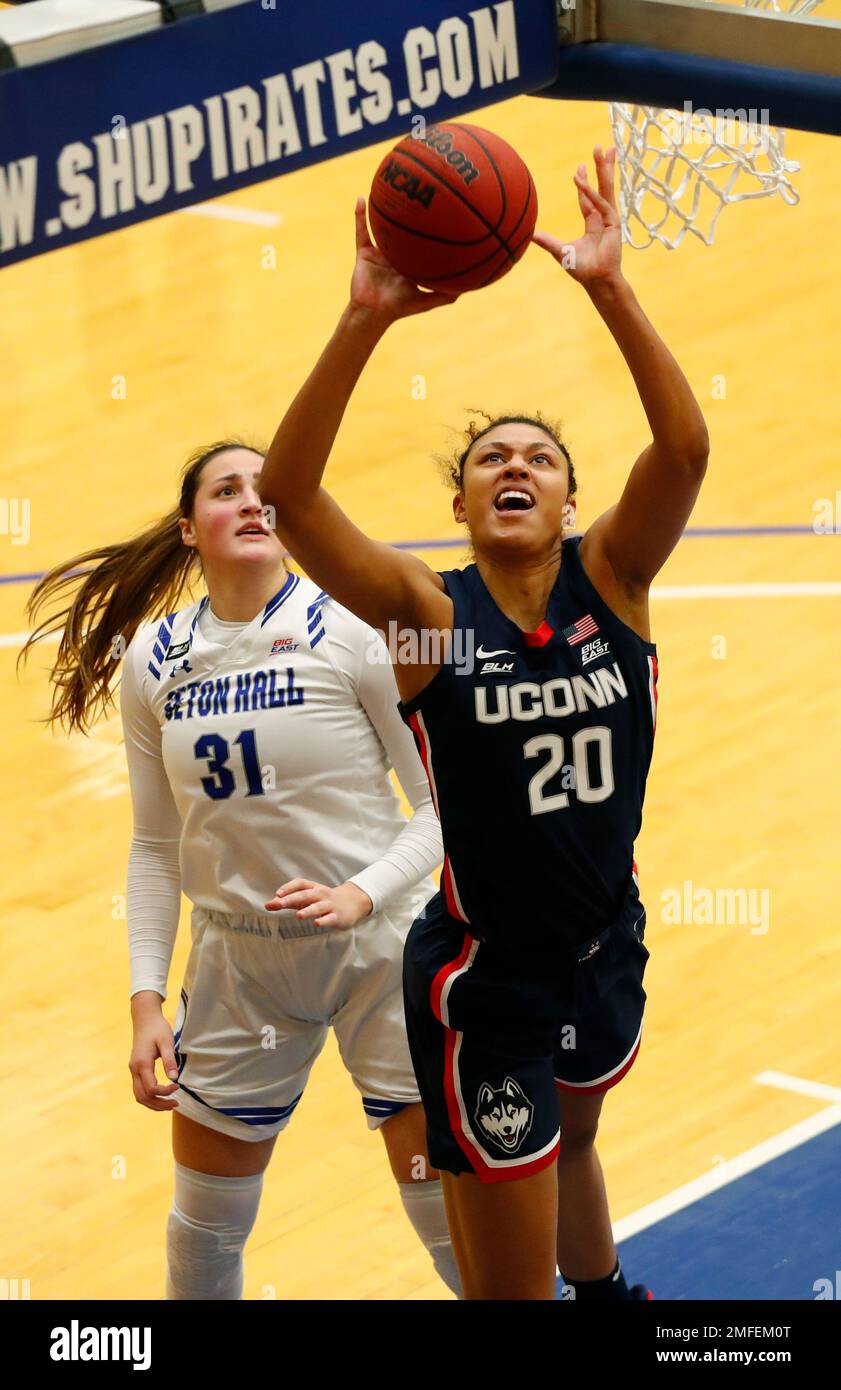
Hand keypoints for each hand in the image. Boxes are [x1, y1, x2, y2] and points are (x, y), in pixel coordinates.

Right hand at [128, 1001, 180, 1110]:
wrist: (144, 1018)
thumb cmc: (157, 1028)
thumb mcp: (167, 1042)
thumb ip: (170, 1061)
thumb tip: (175, 1079)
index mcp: (142, 1063)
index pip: (152, 1088)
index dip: (165, 1092)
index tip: (178, 1085)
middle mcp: (134, 1069)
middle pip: (143, 1097)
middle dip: (159, 1104)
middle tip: (176, 1104)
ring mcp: (133, 1070)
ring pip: (139, 1096)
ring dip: (153, 1103)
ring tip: (170, 1104)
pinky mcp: (135, 1069)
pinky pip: (139, 1090)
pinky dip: (149, 1097)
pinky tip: (161, 1096)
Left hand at [265, 877, 373, 929]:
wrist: (353, 902)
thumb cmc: (324, 900)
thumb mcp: (307, 898)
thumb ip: (287, 902)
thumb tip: (267, 905)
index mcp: (313, 888)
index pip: (300, 884)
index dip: (289, 887)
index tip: (278, 894)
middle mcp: (321, 894)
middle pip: (306, 894)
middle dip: (292, 898)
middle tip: (280, 903)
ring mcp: (330, 905)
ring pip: (318, 907)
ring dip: (308, 910)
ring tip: (298, 915)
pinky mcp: (337, 916)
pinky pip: (330, 918)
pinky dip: (324, 920)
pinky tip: (317, 923)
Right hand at [349, 196, 460, 324]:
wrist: (373, 313)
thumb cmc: (399, 308)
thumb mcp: (427, 301)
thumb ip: (445, 295)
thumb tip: (469, 287)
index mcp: (409, 262)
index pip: (421, 242)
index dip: (430, 228)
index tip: (442, 212)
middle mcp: (395, 254)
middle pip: (404, 228)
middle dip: (411, 211)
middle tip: (420, 190)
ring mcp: (379, 252)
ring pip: (383, 225)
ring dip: (385, 207)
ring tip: (390, 184)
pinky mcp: (363, 252)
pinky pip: (361, 230)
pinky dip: (359, 215)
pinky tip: (362, 197)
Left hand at [531, 145, 622, 288]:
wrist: (596, 280)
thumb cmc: (582, 269)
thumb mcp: (560, 251)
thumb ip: (547, 241)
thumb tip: (528, 235)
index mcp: (593, 222)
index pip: (588, 197)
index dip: (585, 182)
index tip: (580, 167)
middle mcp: (603, 217)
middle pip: (602, 186)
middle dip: (602, 167)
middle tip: (601, 147)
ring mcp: (610, 219)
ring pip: (607, 188)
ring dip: (606, 169)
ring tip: (607, 149)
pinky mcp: (614, 223)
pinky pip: (601, 203)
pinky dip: (591, 193)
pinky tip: (582, 181)